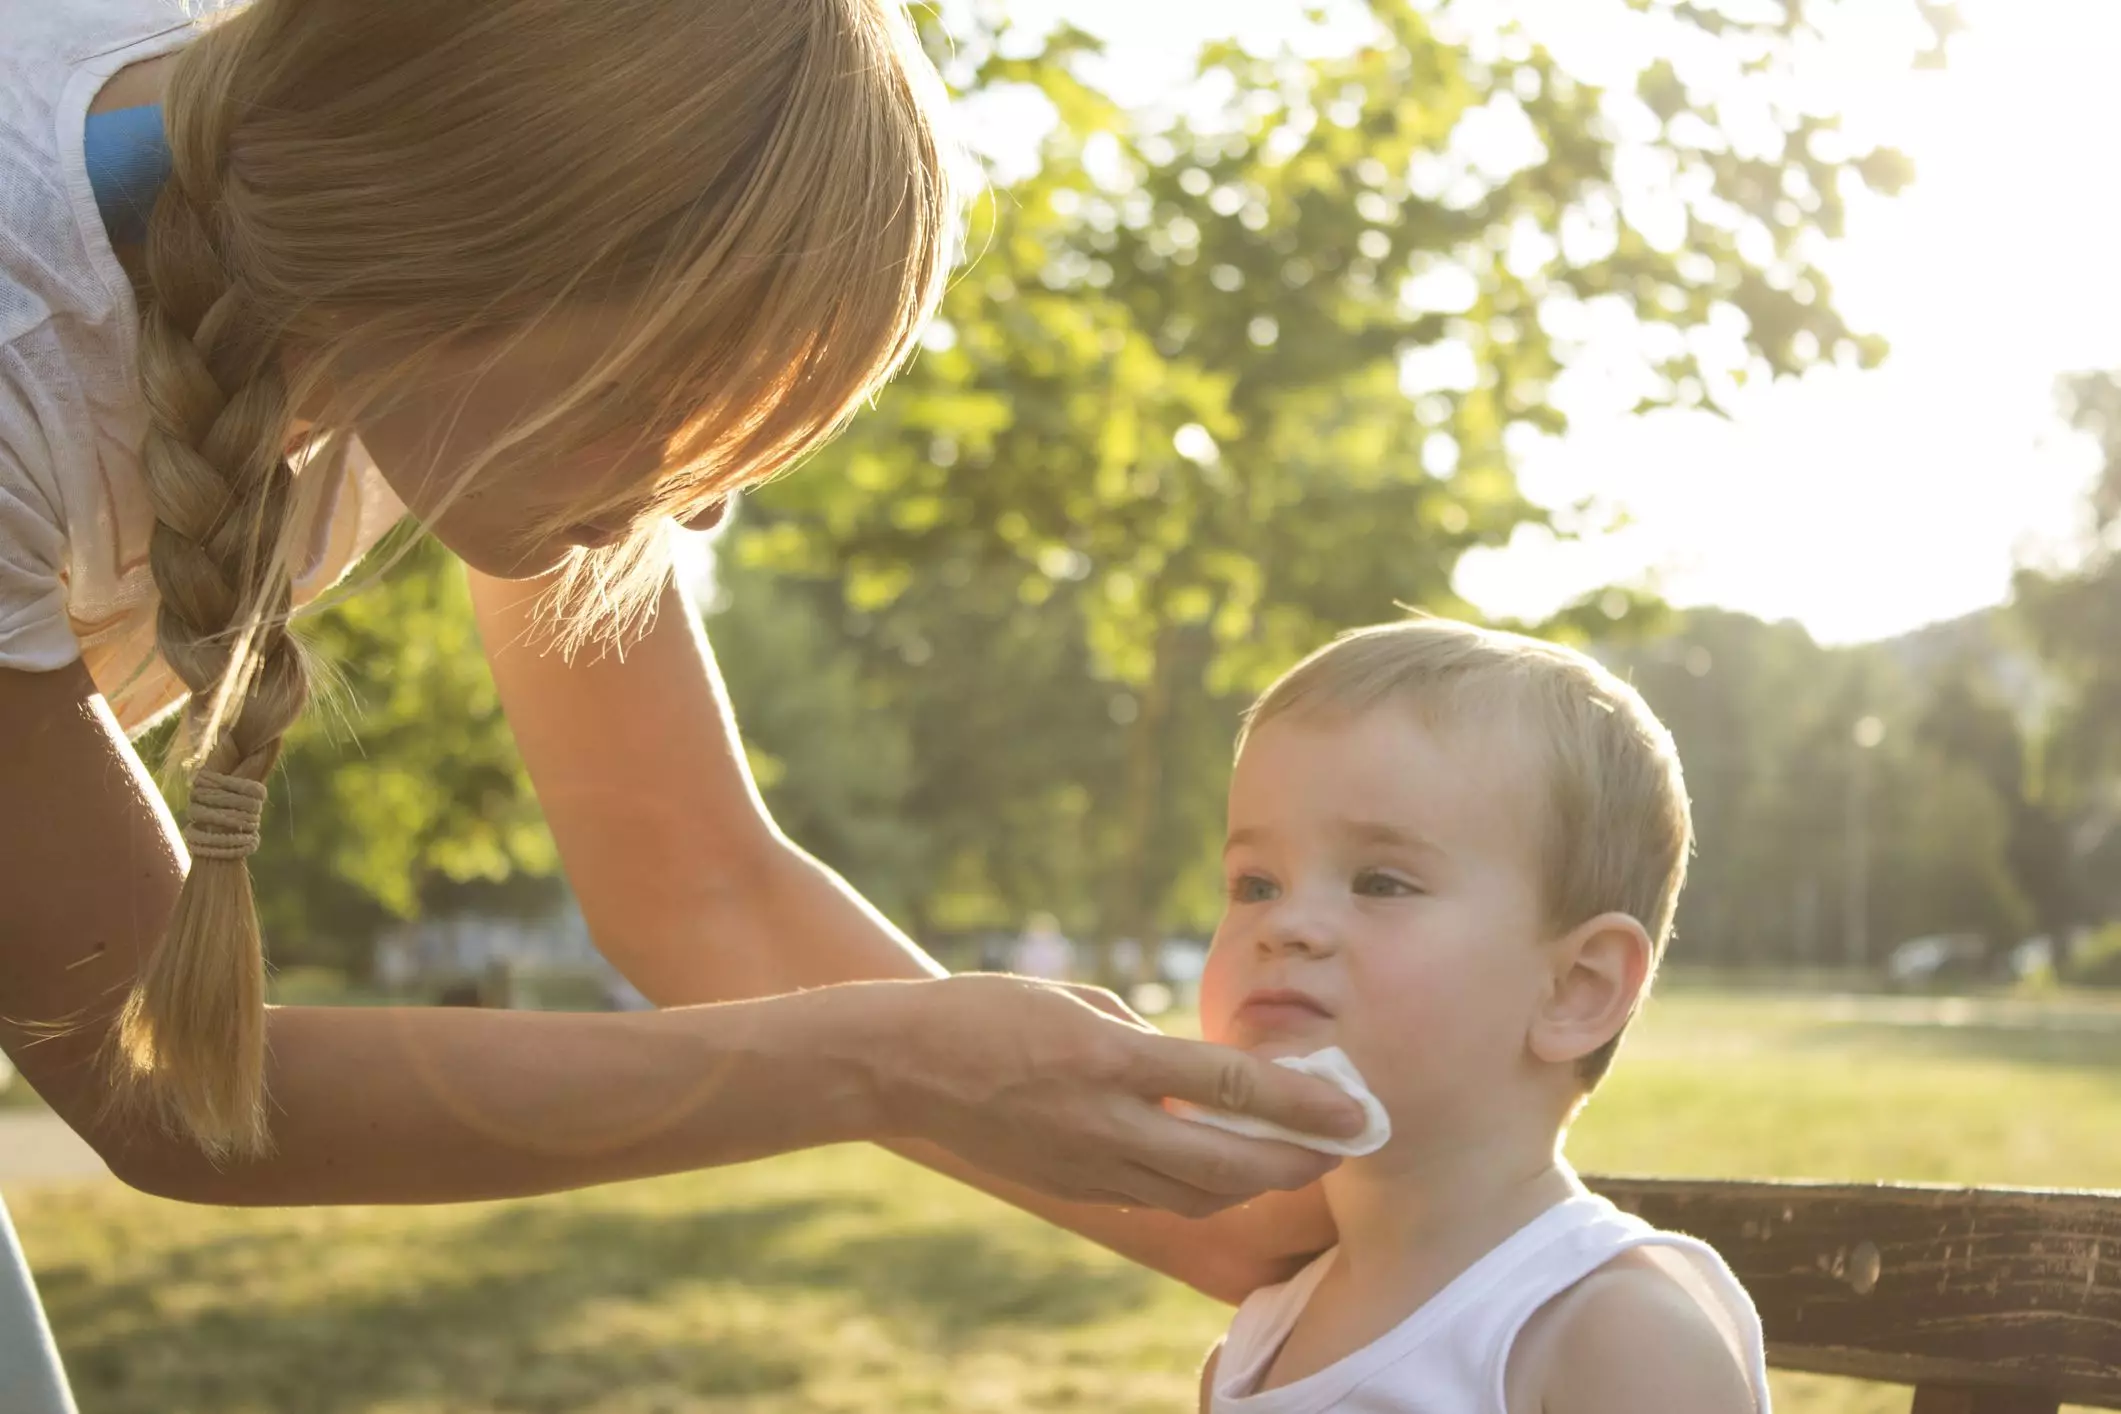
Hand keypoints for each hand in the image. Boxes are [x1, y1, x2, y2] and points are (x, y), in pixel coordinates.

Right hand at [873, 973, 1367, 1216]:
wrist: (901, 1066)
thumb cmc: (987, 1011)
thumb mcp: (1076, 1001)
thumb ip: (1145, 1038)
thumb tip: (1199, 1066)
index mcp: (1111, 1056)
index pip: (1231, 1087)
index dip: (1302, 1101)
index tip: (1353, 1106)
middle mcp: (1106, 1119)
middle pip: (1230, 1163)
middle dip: (1298, 1160)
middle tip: (1343, 1145)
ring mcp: (1088, 1163)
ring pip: (1198, 1194)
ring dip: (1256, 1181)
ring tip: (1296, 1158)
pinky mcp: (1073, 1187)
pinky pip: (1155, 1196)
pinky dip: (1200, 1186)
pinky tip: (1221, 1165)